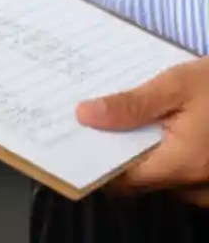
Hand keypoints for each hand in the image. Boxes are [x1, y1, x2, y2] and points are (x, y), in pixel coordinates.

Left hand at [77, 57, 208, 204]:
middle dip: (115, 152)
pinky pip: (178, 172)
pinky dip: (163, 153)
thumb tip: (86, 115)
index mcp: (182, 164)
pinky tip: (156, 126)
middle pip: (137, 178)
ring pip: (158, 176)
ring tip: (125, 118)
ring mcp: (207, 186)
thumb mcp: (178, 84)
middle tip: (94, 120)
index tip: (75, 138)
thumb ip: (132, 104)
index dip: (94, 160)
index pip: (120, 178)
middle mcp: (194, 185)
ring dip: (140, 152)